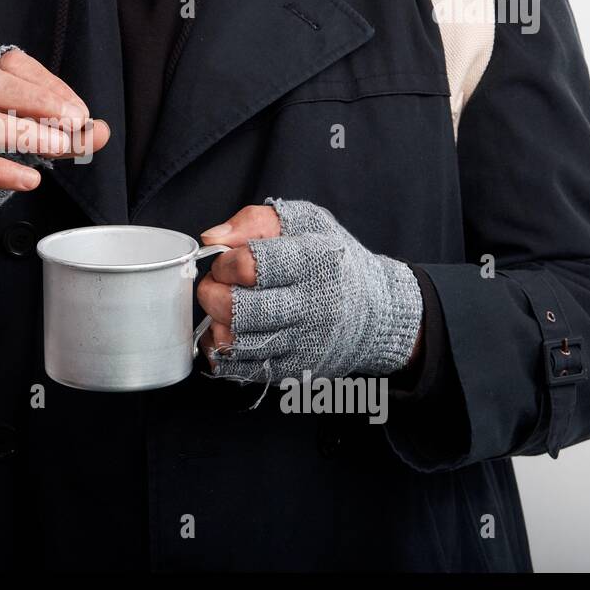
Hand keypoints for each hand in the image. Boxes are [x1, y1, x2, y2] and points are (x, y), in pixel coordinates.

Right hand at [0, 47, 109, 190]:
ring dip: (22, 133)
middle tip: (75, 125)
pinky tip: (29, 179)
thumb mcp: (38, 136)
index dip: (49, 86)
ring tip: (58, 148)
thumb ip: (69, 135)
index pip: (13, 65)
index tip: (80, 114)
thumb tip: (103, 132)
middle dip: (37, 102)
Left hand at [195, 198, 423, 382]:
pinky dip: (224, 351)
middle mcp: (312, 305)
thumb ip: (254, 221)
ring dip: (217, 323)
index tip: (225, 262)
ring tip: (227, 309)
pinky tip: (231, 332)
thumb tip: (212, 238)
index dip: (224, 263)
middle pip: (235, 308)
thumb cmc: (334, 260)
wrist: (378, 312)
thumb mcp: (304, 222)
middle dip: (212, 294)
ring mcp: (305, 342)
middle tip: (217, 286)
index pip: (250, 266)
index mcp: (314, 261)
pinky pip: (243, 367)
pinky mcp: (297, 368)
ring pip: (235, 341)